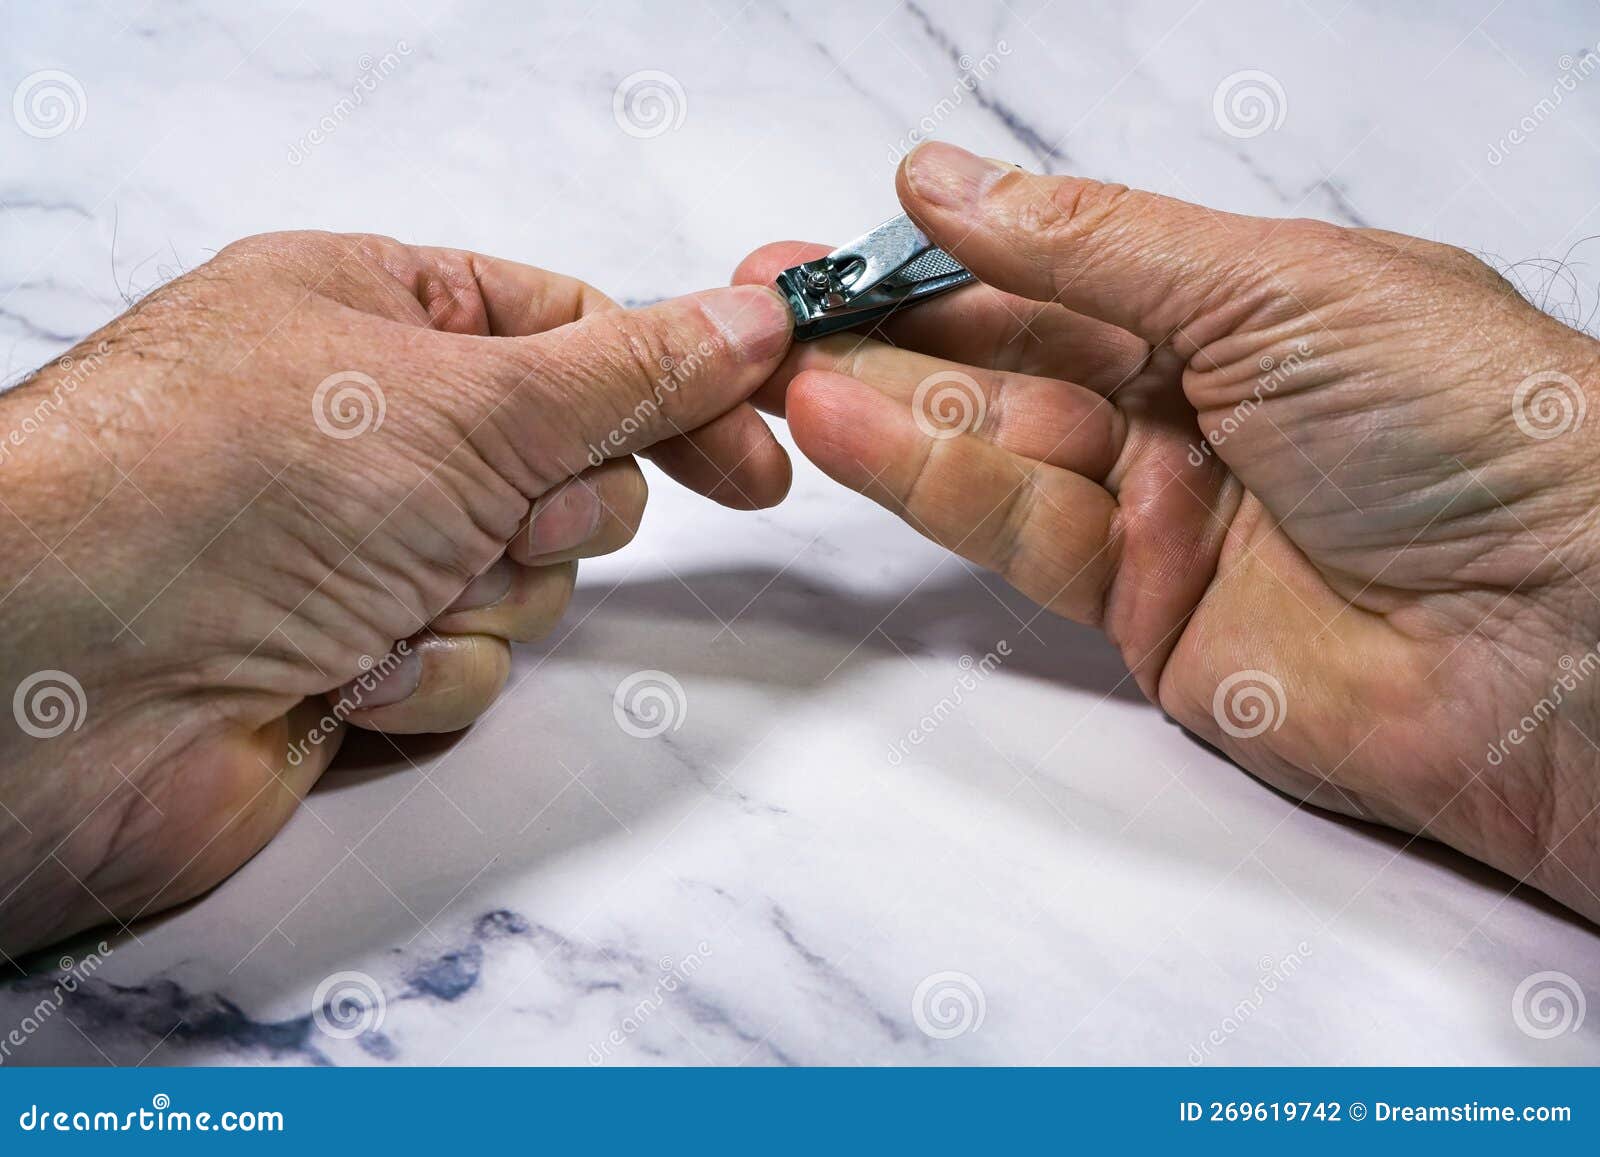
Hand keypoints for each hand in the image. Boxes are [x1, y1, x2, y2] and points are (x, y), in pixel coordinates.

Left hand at [0, 231, 792, 953]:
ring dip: (481, 597)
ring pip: (526, 578)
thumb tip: (749, 321)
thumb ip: (632, 371)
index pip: (574, 329)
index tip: (761, 434)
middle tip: (505, 517)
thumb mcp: (473, 397)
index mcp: (380, 312)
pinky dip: (424, 671)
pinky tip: (339, 666)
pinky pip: (468, 664)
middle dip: (555, 511)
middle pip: (566, 466)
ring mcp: (359, 545)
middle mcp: (370, 427)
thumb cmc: (224, 487)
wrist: (72, 681)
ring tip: (390, 592)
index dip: (676, 383)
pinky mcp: (350, 656)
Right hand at [736, 141, 1599, 923]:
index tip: (843, 241)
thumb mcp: (1274, 287)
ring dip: (882, 404)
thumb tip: (947, 182)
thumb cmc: (1474, 428)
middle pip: (1007, 360)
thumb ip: (1093, 245)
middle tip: (769, 309)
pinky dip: (929, 478)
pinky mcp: (1141, 615)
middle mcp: (1197, 408)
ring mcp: (1164, 514)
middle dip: (886, 331)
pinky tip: (849, 427)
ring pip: (992, 445)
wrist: (1562, 639)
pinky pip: (1014, 531)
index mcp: (1243, 309)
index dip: (943, 256)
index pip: (1056, 271)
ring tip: (782, 368)